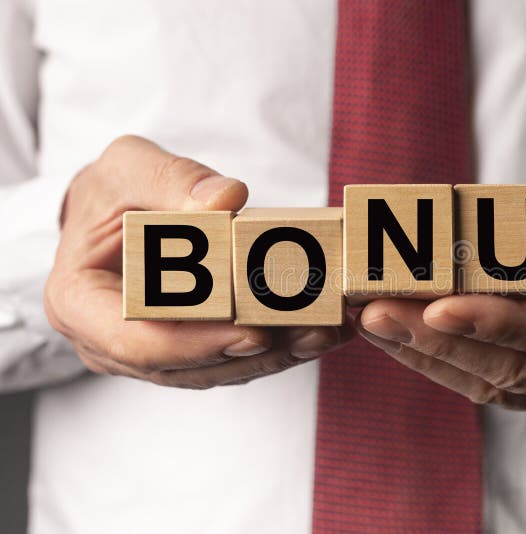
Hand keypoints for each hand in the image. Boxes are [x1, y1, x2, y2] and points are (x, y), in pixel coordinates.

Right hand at [45, 135, 353, 388]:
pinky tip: (320, 328)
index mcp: (80, 303)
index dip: (196, 344)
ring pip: (219, 368)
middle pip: (190, 366)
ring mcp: (152, 352)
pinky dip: (277, 346)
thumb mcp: (130, 166)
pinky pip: (232, 356)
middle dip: (257, 354)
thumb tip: (227, 200)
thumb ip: (171, 179)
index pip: (137, 342)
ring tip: (330, 332)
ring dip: (278, 356)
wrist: (114, 213)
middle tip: (315, 333)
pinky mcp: (188, 348)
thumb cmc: (112, 191)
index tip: (253, 334)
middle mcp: (112, 343)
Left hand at [358, 198, 525, 415]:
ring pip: (495, 384)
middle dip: (438, 343)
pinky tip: (405, 339)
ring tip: (372, 322)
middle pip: (514, 368)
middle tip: (375, 311)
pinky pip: (496, 387)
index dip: (502, 325)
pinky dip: (445, 366)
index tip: (440, 306)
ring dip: (428, 357)